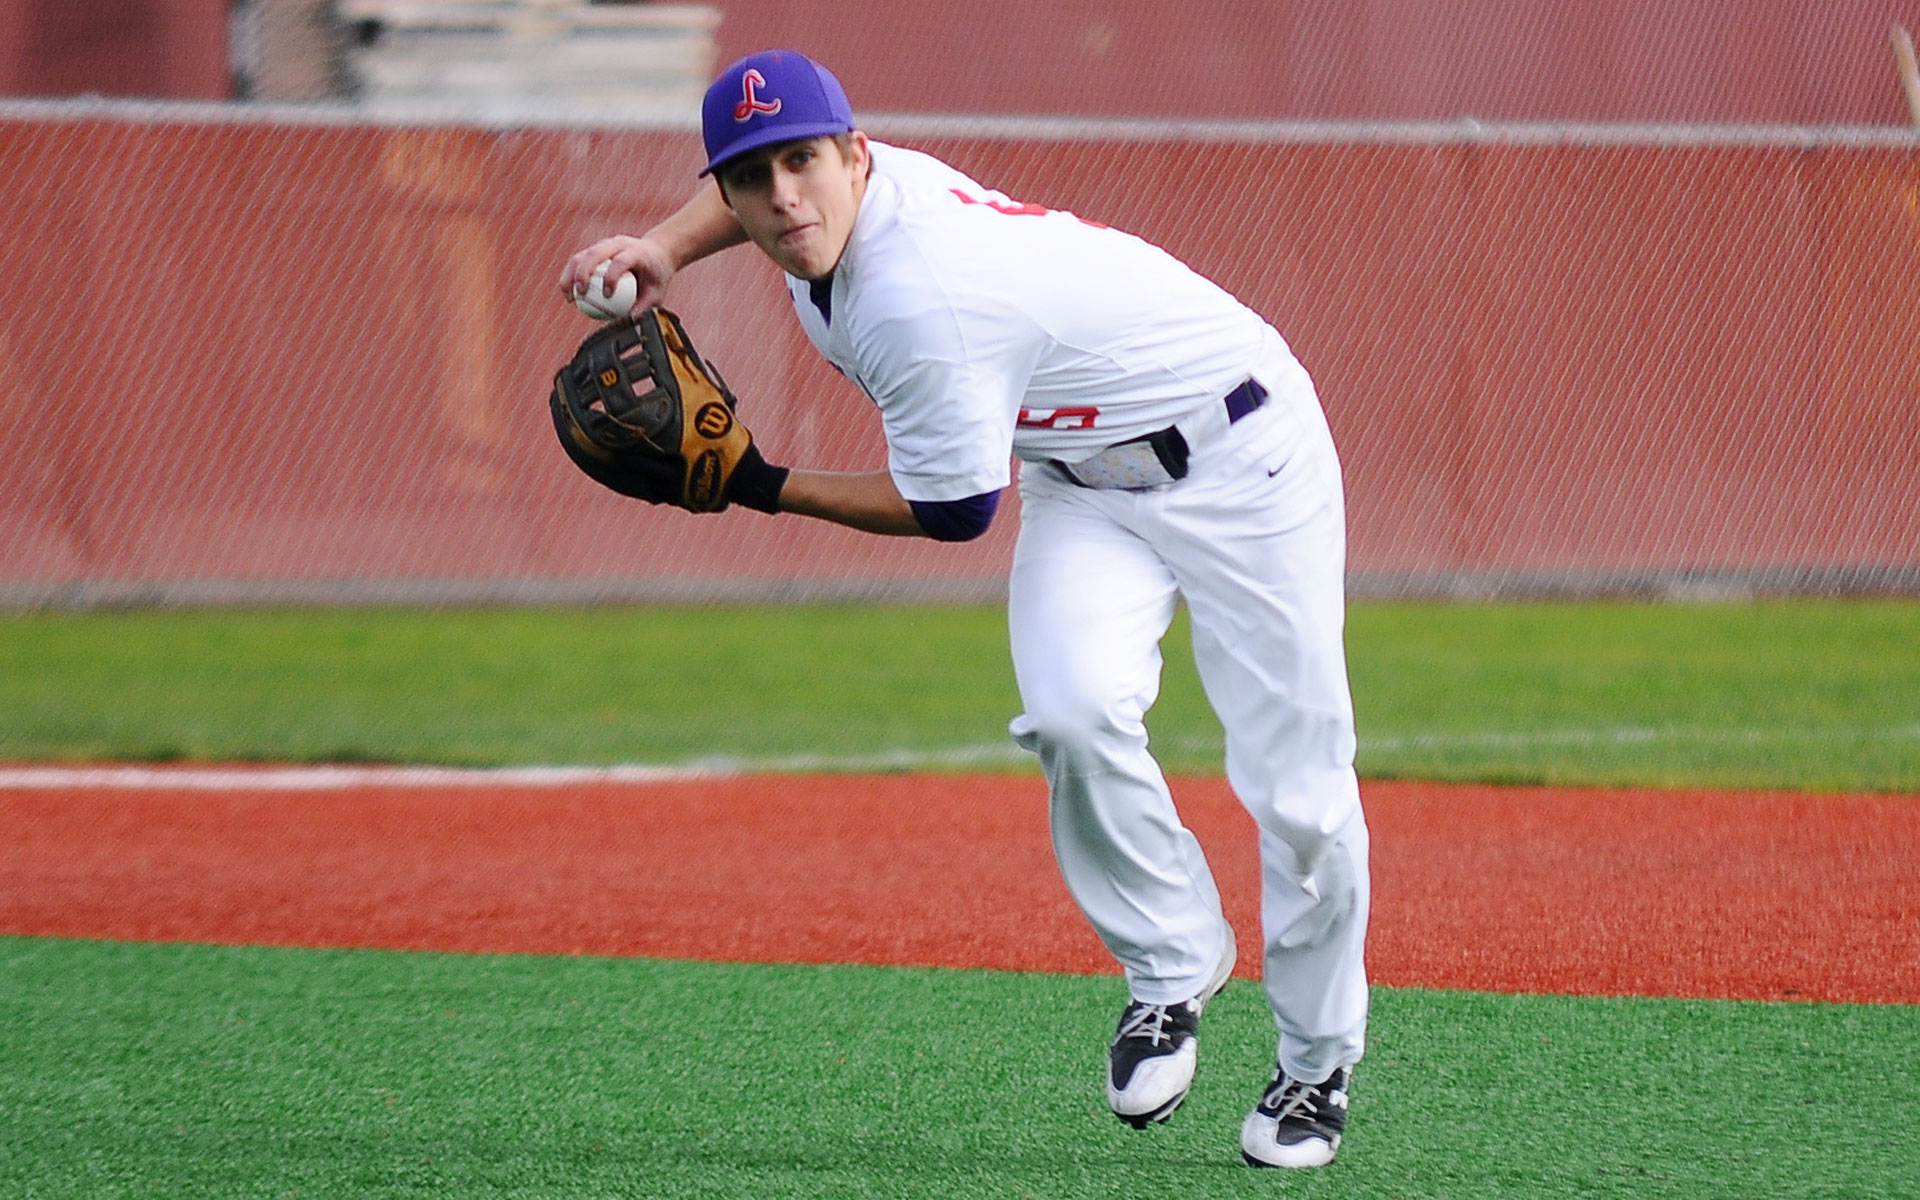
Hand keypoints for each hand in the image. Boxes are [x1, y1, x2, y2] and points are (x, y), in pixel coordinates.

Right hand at [557, 235, 675, 314]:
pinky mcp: (596, 249)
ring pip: (582, 255)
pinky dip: (571, 275)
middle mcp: (619, 244)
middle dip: (583, 273)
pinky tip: (569, 294)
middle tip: (580, 295)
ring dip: (571, 275)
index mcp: (636, 252)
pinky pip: (579, 260)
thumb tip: (630, 322)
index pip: (620, 261)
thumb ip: (645, 307)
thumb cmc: (657, 276)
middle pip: (595, 253)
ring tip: (569, 297)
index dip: (611, 276)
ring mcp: (605, 244)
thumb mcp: (657, 293)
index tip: (607, 295)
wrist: (656, 252)